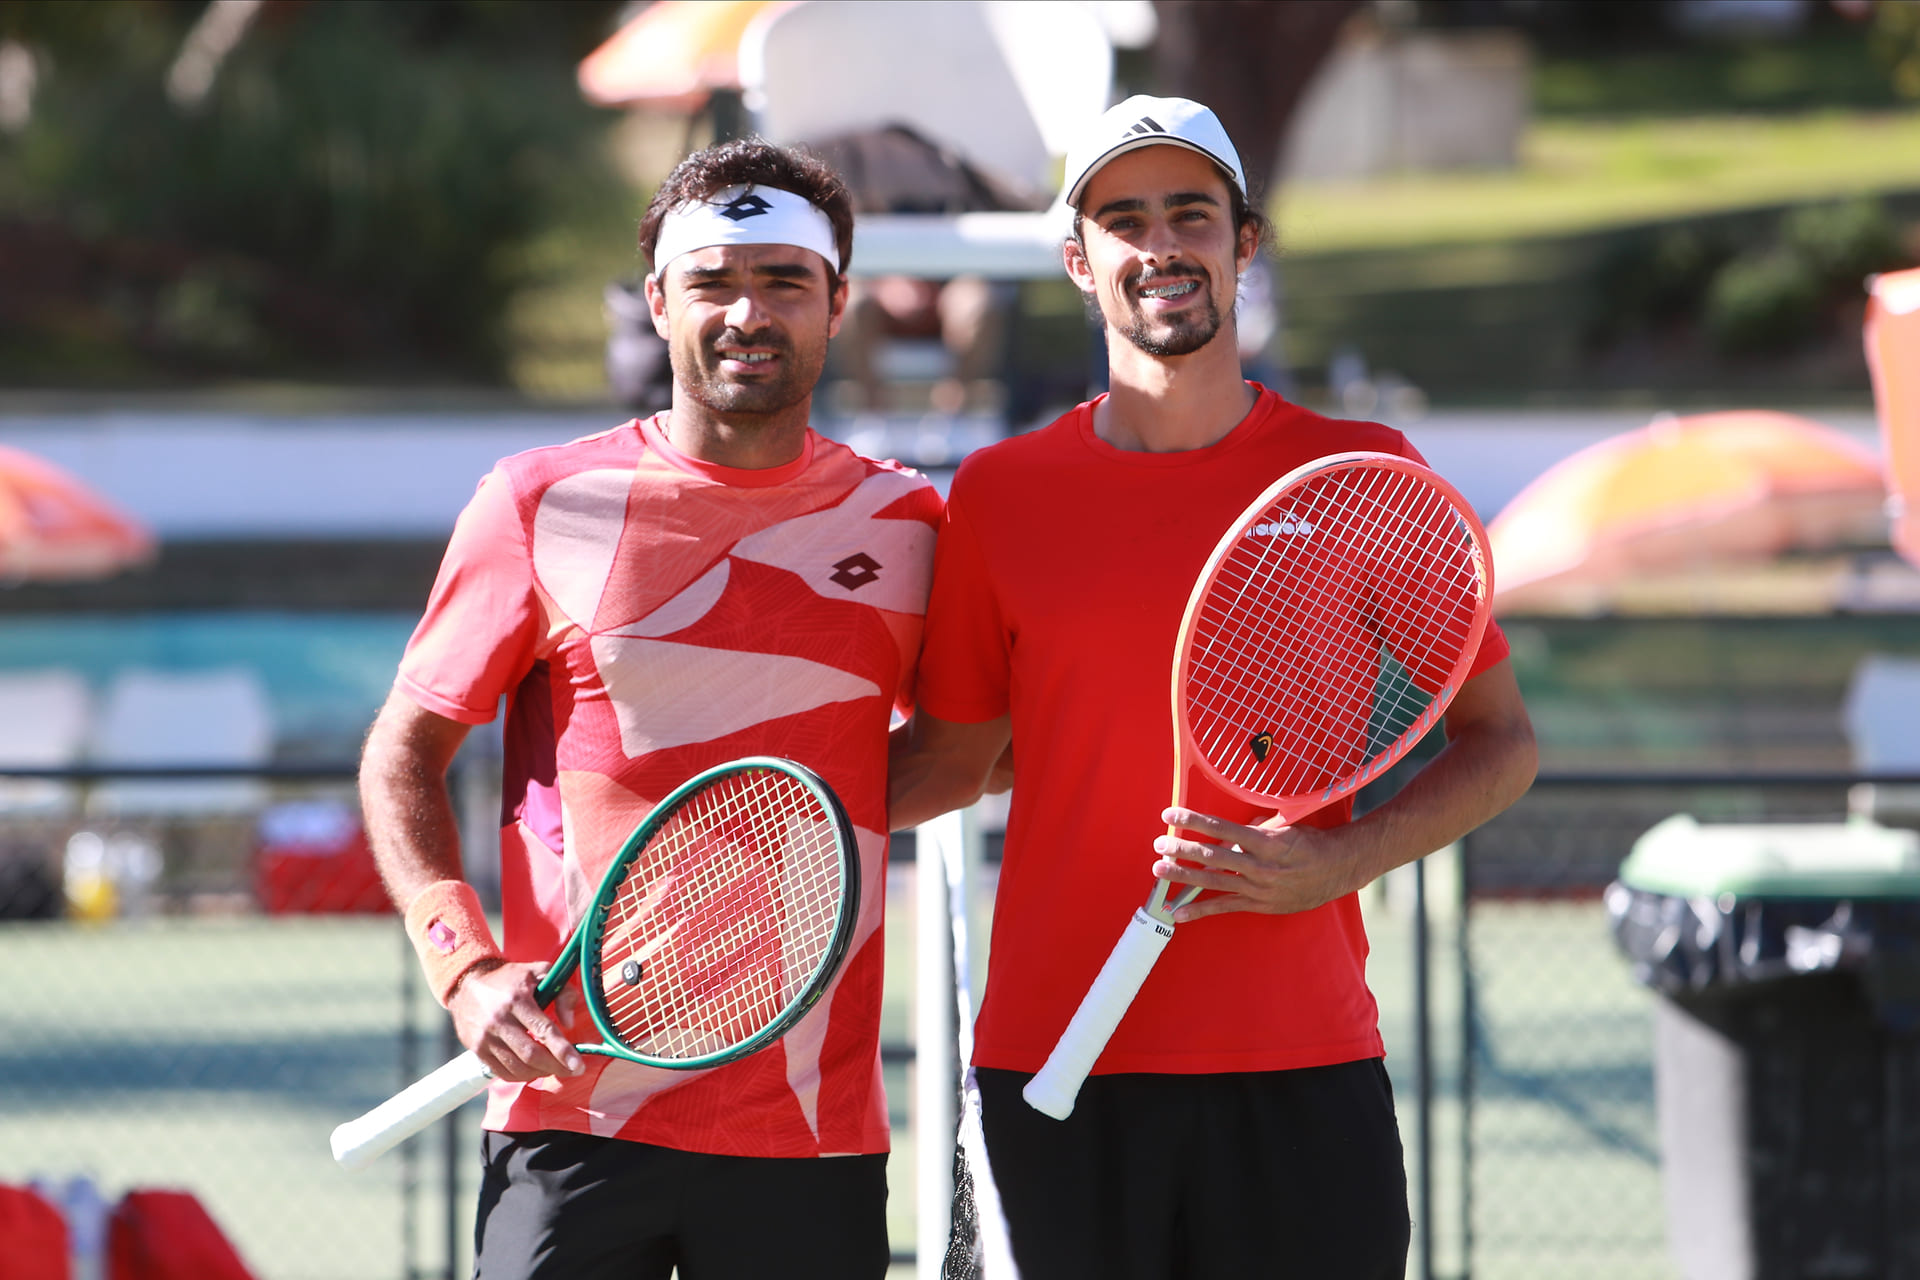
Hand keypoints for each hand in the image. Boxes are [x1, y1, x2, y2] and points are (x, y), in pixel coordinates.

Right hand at [446, 960, 585, 1081]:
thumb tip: (569, 1023)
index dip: (563, 1051)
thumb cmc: (510, 978)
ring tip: (554, 1069)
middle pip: (531, 1054)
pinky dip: (521, 1076)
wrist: (466, 984)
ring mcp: (485, 1038)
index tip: (578, 1065)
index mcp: (517, 999)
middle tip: (572, 1071)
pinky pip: (502, 1072)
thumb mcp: (539, 972)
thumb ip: (563, 991)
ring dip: (540, 1073)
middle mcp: (499, 1020)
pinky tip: (533, 1071)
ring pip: (517, 1067)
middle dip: (556, 1067)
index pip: (543, 1030)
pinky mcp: (477, 1049)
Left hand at [1151, 807, 1366, 922]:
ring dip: (1184, 876)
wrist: (1338, 869)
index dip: (1195, 821)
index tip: (1171, 814)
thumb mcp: (1284, 826)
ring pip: (1214, 882)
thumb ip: (1254, 827)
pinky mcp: (1259, 905)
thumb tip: (1226, 832)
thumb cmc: (1310, 842)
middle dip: (1183, 850)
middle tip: (1159, 843)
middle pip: (1214, 857)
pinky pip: (1225, 908)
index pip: (1222, 828)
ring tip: (1159, 870)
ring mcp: (1259, 888)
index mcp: (1266, 841)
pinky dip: (1200, 909)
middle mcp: (1260, 866)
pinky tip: (1178, 911)